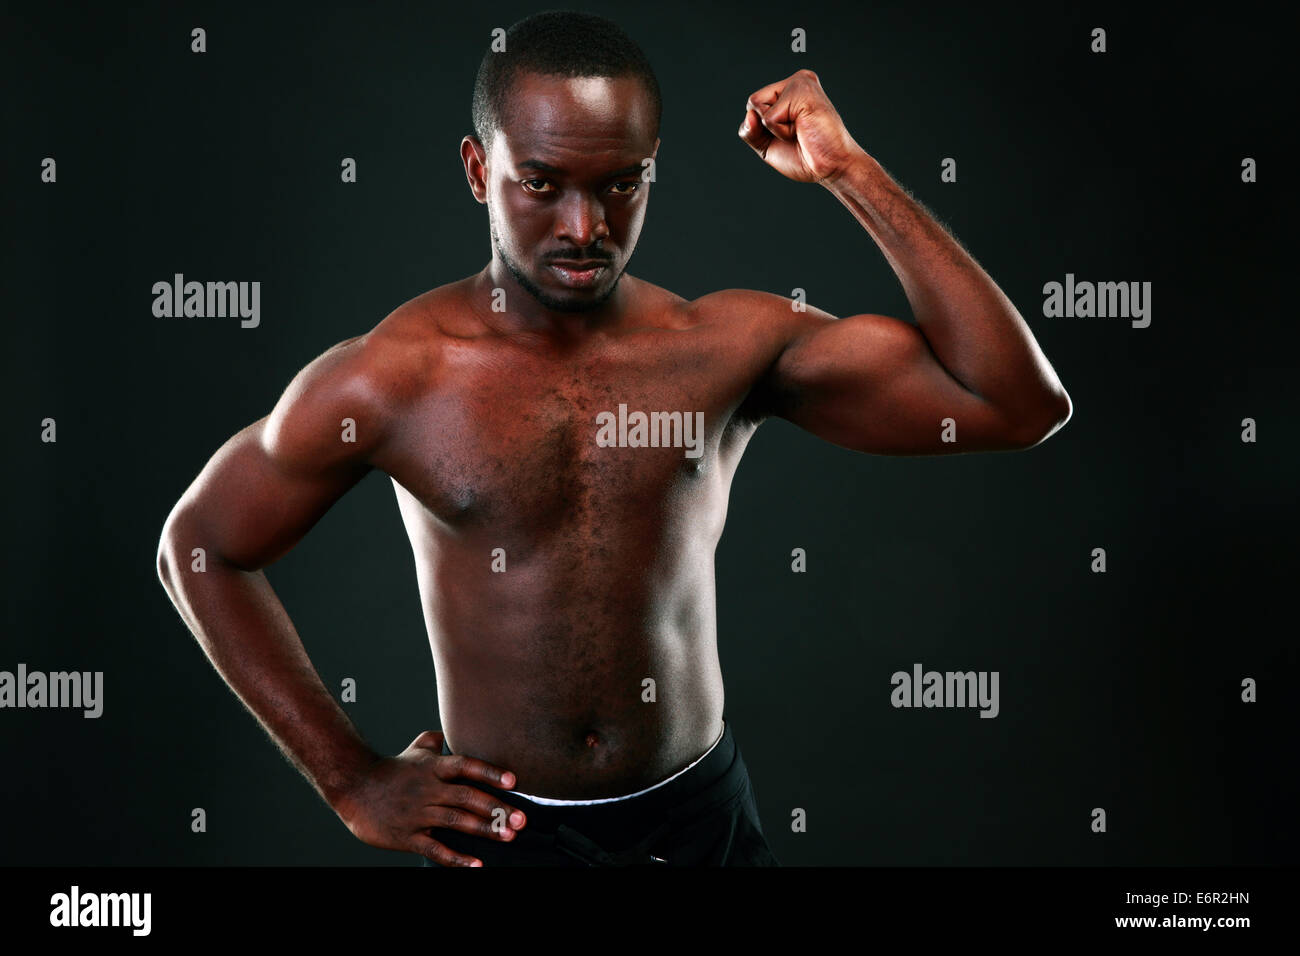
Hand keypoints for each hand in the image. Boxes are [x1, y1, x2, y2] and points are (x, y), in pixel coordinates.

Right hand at [332, 730, 525, 866]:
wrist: (353, 788)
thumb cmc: (389, 770)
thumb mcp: (414, 750)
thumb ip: (435, 740)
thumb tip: (450, 731)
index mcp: (433, 767)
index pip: (466, 765)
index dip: (490, 772)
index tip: (513, 781)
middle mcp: (427, 789)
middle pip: (467, 796)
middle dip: (497, 808)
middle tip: (521, 819)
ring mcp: (417, 813)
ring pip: (456, 821)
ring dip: (484, 829)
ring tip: (508, 836)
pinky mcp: (407, 836)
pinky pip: (435, 849)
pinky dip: (456, 859)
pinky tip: (476, 865)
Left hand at [738, 69, 862, 184]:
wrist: (831, 167)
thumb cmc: (806, 157)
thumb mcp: (768, 146)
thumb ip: (750, 131)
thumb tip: (749, 115)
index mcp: (790, 90)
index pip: (754, 105)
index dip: (763, 129)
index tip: (791, 135)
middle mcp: (797, 81)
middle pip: (752, 102)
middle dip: (766, 128)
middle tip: (796, 134)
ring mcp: (800, 83)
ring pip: (756, 105)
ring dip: (775, 129)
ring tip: (800, 130)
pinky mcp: (802, 91)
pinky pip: (769, 117)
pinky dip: (781, 132)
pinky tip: (803, 129)